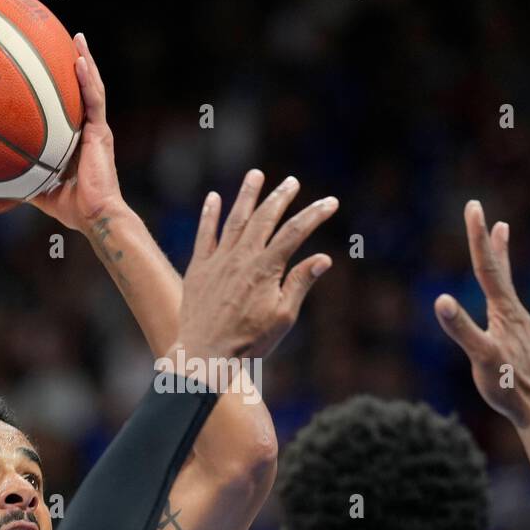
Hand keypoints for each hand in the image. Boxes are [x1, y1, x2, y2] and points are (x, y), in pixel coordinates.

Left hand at [30, 33, 123, 229]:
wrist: (95, 215)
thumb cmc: (74, 208)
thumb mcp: (42, 190)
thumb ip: (26, 180)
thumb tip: (0, 180)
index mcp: (79, 141)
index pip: (73, 107)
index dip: (67, 86)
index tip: (54, 67)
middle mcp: (91, 130)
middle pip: (85, 90)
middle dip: (79, 64)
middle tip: (69, 41)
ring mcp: (98, 130)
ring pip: (93, 88)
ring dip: (86, 61)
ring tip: (78, 39)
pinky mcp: (101, 133)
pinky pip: (94, 101)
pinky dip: (88, 80)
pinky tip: (80, 61)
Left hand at [175, 170, 337, 363]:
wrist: (205, 354)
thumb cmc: (249, 341)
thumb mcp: (283, 316)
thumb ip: (300, 283)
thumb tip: (323, 258)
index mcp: (266, 268)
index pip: (295, 232)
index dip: (314, 215)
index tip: (330, 202)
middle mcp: (242, 258)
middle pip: (264, 219)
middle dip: (280, 197)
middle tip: (292, 181)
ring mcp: (218, 260)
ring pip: (235, 220)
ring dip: (246, 195)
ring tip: (255, 175)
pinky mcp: (199, 269)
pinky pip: (204, 235)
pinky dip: (209, 215)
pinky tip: (214, 197)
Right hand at [434, 201, 529, 427]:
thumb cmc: (509, 387)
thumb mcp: (482, 358)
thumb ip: (461, 329)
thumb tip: (440, 300)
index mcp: (505, 311)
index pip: (486, 267)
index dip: (477, 237)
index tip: (473, 207)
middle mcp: (515, 312)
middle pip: (498, 269)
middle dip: (488, 239)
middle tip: (481, 212)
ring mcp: (519, 325)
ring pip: (505, 284)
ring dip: (499, 257)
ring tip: (501, 233)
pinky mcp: (519, 338)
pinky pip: (507, 303)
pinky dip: (501, 287)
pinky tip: (499, 297)